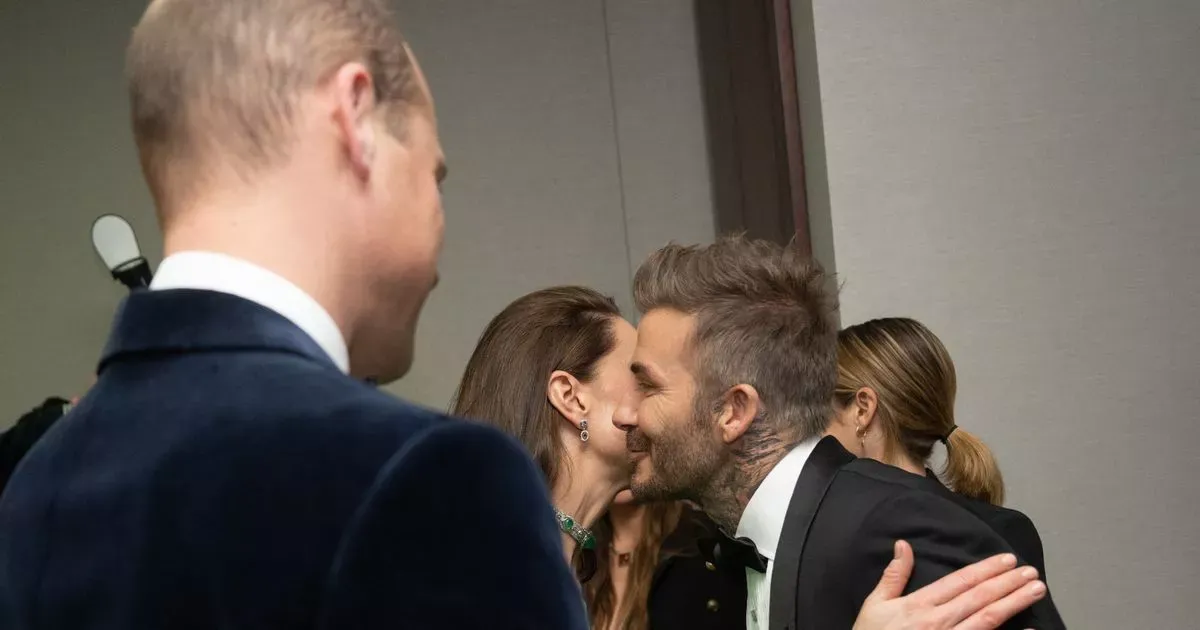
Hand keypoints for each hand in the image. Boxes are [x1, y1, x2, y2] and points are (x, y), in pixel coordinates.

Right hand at [853, 540, 1046, 629]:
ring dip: (1014, 604)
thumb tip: (903, 545)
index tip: (1007, 560)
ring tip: (1035, 591)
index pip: (960, 582)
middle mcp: (940, 622)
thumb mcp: (875, 605)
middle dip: (1008, 583)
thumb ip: (893, 575)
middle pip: (980, 599)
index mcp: (920, 605)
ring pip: (988, 620)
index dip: (985, 570)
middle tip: (1032, 572)